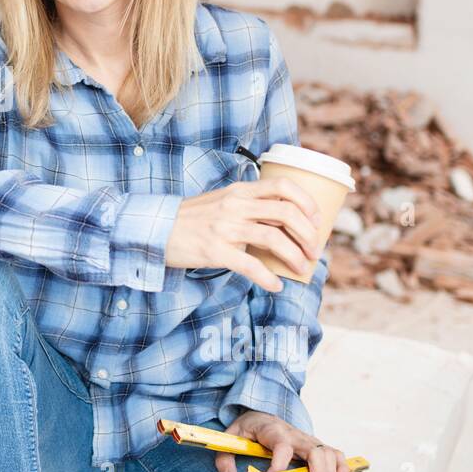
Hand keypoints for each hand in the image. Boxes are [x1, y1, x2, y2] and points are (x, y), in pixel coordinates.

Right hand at [164, 178, 323, 291]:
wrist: (155, 229)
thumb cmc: (190, 218)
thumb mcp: (221, 201)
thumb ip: (248, 205)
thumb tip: (280, 221)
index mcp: (239, 191)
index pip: (283, 186)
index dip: (307, 202)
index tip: (317, 219)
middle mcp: (235, 206)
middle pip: (286, 213)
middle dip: (308, 234)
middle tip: (314, 250)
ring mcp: (225, 228)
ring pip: (274, 240)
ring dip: (295, 256)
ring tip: (301, 268)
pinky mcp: (215, 251)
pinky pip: (250, 266)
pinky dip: (268, 278)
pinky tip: (276, 285)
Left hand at [215, 410, 349, 471]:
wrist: (260, 413)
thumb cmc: (247, 429)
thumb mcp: (230, 438)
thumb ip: (225, 459)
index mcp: (272, 430)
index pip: (281, 446)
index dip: (279, 465)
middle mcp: (294, 434)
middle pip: (313, 450)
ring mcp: (307, 440)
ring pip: (326, 453)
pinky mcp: (315, 445)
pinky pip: (335, 453)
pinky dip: (342, 467)